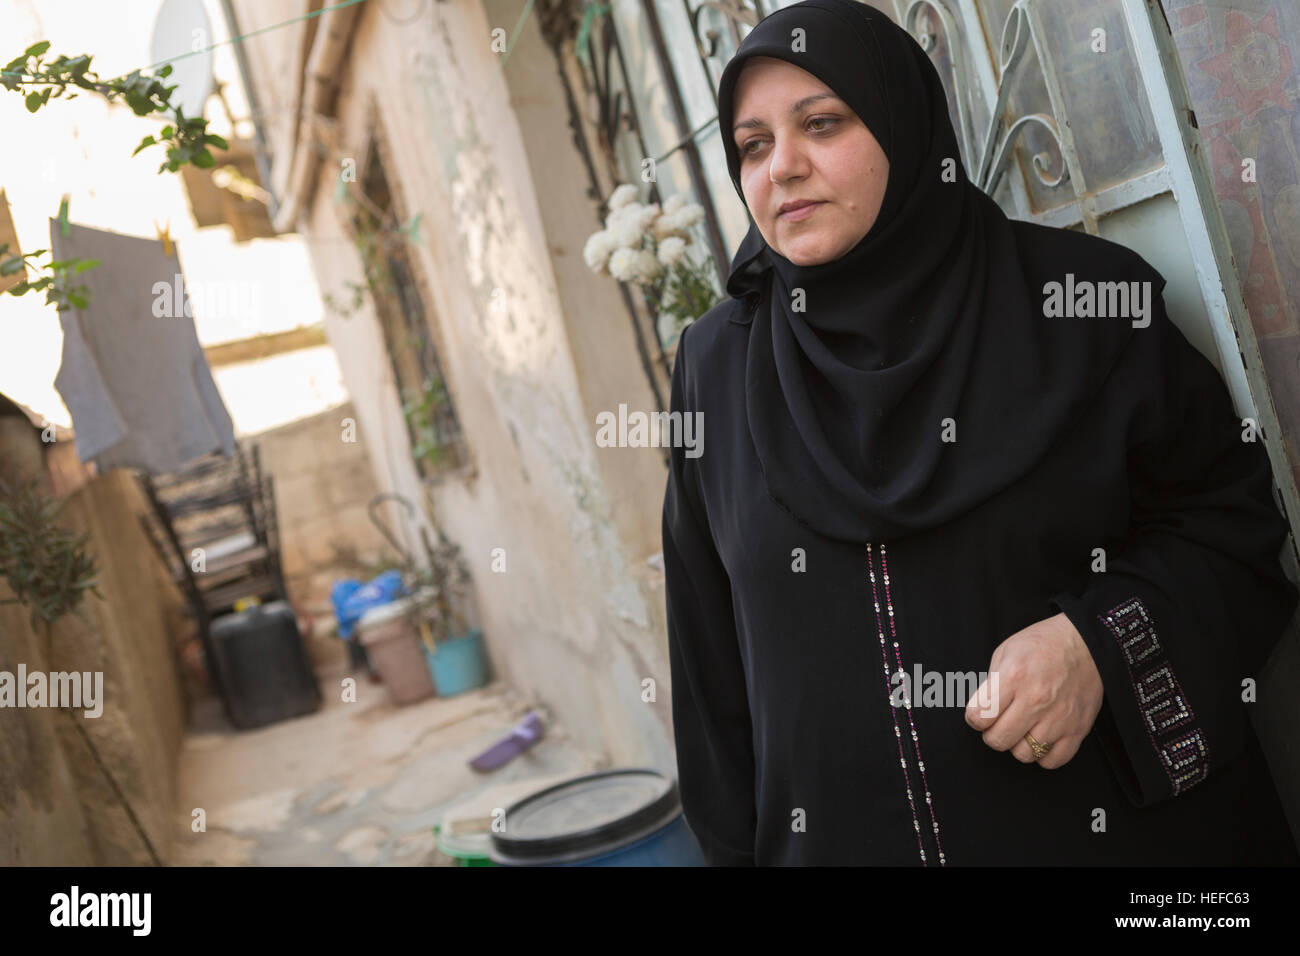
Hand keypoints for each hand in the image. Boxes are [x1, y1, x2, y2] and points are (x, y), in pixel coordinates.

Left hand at [964, 612, 1103, 769]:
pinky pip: (1052, 760)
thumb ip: (991, 683)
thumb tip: (981, 710)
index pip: (979, 716)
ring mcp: (1059, 717)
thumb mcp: (1006, 651)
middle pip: (998, 740)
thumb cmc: (1044, 645)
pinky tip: (1039, 737)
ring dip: (1017, 744)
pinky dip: (1042, 755)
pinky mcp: (1078, 729)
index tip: (980, 713)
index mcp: (1014, 676)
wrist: (1088, 644)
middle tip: (998, 723)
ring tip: (1021, 728)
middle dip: (991, 734)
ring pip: (1024, 754)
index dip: (974, 718)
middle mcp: (1036, 700)